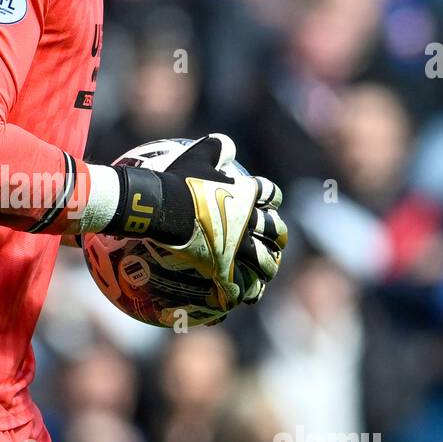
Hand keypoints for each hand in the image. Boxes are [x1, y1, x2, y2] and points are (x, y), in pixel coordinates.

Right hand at [162, 134, 286, 308]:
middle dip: (279, 237)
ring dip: (267, 268)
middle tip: (278, 242)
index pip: (270, 195)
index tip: (270, 203)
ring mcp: (237, 246)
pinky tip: (242, 297)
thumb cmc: (178, 181)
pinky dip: (243, 292)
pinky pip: (239, 285)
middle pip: (275, 231)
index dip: (272, 200)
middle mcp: (248, 221)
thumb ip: (216, 148)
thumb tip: (227, 144)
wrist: (164, 207)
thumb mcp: (198, 155)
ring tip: (266, 274)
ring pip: (264, 262)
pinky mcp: (223, 266)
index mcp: (246, 194)